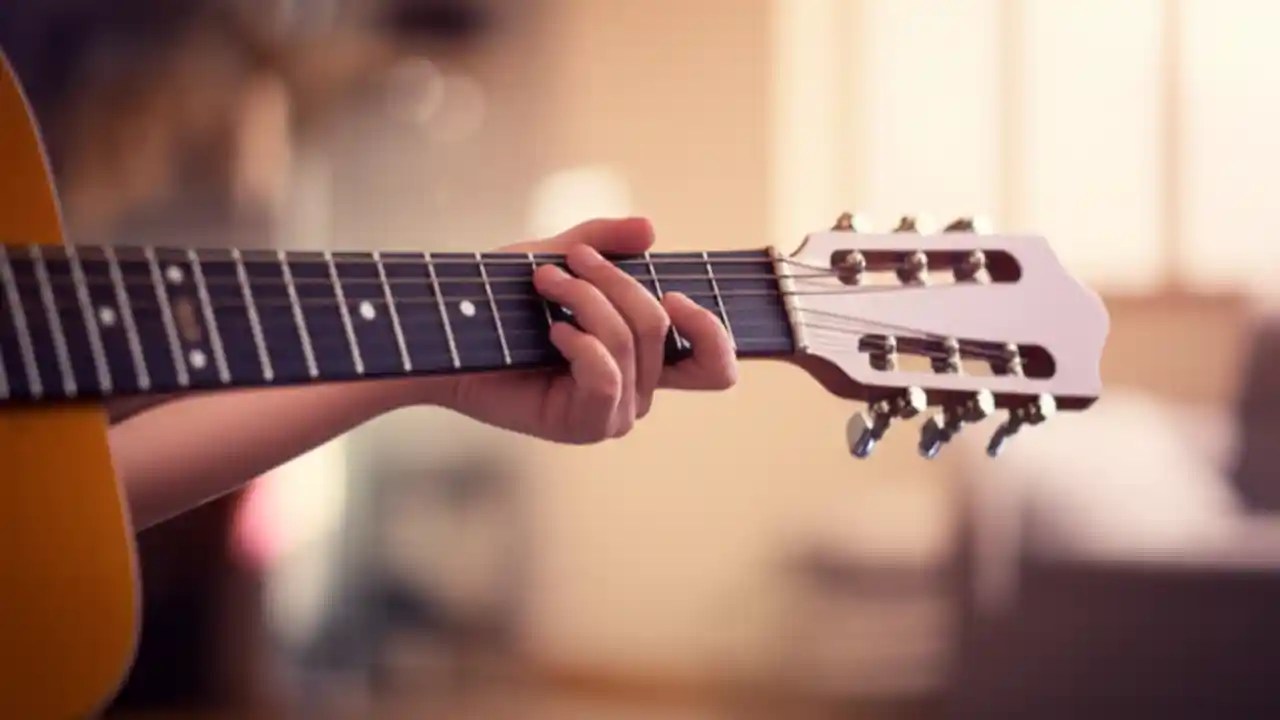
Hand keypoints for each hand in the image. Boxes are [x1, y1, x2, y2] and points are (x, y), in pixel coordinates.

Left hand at [434, 217, 737, 443]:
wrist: (449, 336)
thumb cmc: (499, 305)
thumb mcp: (556, 258)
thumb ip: (603, 243)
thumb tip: (650, 230)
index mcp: (645, 360)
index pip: (715, 366)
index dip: (711, 330)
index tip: (671, 290)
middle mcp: (638, 391)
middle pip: (661, 328)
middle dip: (614, 282)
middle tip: (564, 265)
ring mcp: (613, 413)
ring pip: (629, 343)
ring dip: (585, 301)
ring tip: (544, 285)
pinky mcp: (583, 425)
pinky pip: (606, 378)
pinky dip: (581, 343)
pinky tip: (551, 332)